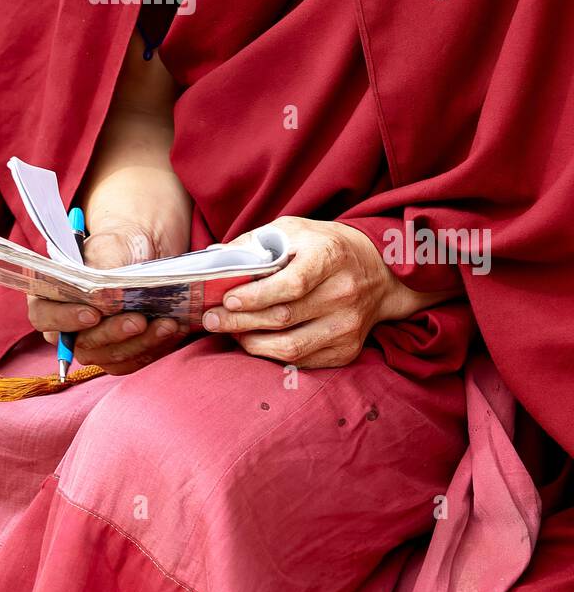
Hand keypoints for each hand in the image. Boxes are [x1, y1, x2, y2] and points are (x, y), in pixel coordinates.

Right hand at [27, 214, 192, 375]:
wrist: (140, 255)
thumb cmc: (116, 249)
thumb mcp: (107, 249)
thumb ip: (99, 269)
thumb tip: (101, 293)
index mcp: (50, 297)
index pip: (44, 315)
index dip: (65, 318)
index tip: (93, 313)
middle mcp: (66, 328)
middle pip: (82, 344)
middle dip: (113, 333)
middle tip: (139, 320)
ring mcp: (93, 345)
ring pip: (110, 357)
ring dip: (140, 343)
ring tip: (166, 324)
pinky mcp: (118, 355)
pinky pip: (133, 361)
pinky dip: (154, 347)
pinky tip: (172, 331)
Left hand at [200, 218, 437, 368]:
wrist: (379, 271)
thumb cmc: (325, 247)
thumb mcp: (293, 230)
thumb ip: (255, 243)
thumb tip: (215, 260)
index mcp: (331, 257)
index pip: (291, 284)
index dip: (256, 296)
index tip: (227, 299)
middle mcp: (344, 293)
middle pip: (284, 317)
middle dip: (240, 322)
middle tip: (212, 320)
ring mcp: (348, 326)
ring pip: (291, 346)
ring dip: (252, 343)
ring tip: (231, 332)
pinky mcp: (348, 350)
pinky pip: (302, 362)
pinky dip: (272, 355)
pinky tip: (255, 341)